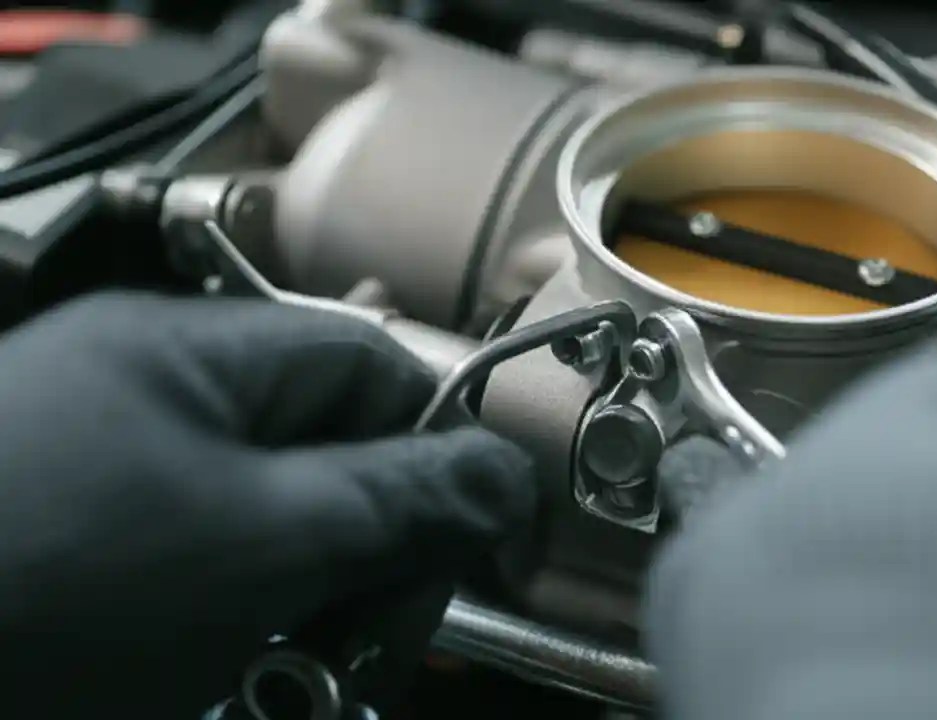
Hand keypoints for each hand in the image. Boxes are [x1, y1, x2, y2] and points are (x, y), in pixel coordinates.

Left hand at [0, 292, 533, 717]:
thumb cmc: (48, 582)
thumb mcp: (259, 539)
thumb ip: (398, 498)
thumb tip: (507, 475)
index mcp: (196, 353)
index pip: (370, 367)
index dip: (441, 445)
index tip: (480, 540)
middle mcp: (156, 398)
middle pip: (327, 451)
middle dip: (377, 547)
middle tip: (386, 636)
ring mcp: (117, 478)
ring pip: (274, 527)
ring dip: (317, 600)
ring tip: (314, 669)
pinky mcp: (92, 553)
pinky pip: (211, 573)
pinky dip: (249, 624)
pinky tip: (257, 674)